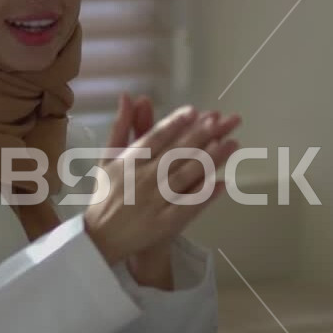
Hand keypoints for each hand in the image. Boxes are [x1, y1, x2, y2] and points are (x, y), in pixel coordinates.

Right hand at [84, 104, 240, 272]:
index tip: (195, 111)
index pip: (155, 137)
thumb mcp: (107, 157)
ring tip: (231, 144)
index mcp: (128, 162)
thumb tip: (128, 96)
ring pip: (186, 177)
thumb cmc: (107, 192)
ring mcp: (154, 202)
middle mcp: (142, 179)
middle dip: (200, 135)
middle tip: (221, 120)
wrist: (101, 237)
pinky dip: (204, 195)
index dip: (175, 123)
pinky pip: (188, 207)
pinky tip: (223, 183)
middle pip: (175, 153)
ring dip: (211, 160)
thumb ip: (121, 126)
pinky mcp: (164, 224)